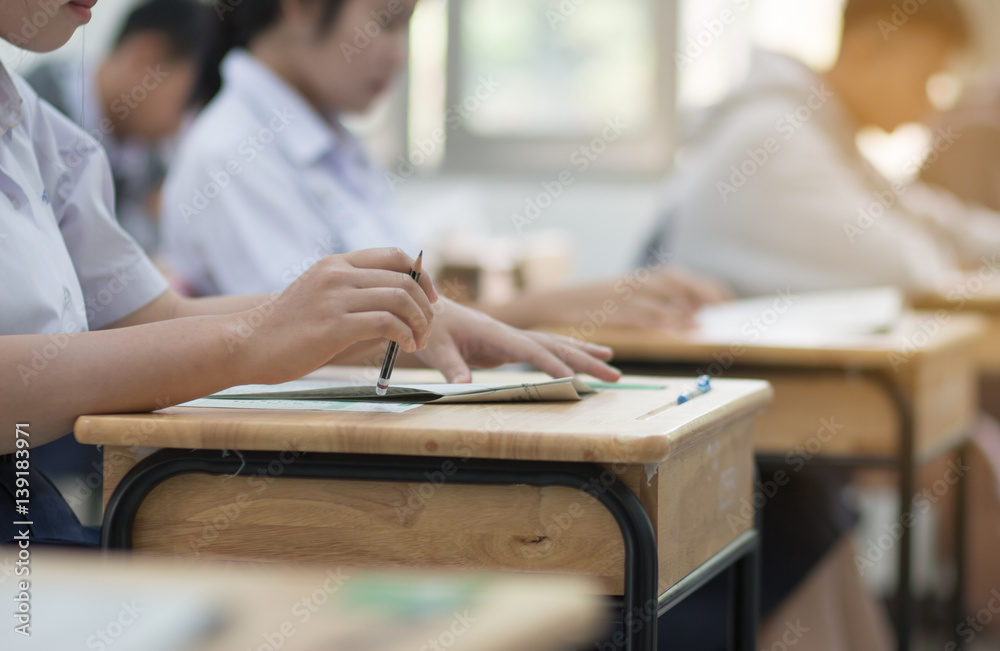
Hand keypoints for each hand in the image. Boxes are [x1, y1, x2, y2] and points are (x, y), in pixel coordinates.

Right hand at [237, 248, 437, 383]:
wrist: (245, 344)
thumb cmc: (285, 331)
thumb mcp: (321, 300)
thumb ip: (356, 300)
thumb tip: (401, 315)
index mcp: (335, 263)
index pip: (394, 254)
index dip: (421, 274)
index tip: (430, 298)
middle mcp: (337, 274)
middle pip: (404, 278)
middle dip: (426, 304)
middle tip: (429, 326)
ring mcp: (335, 297)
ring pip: (400, 298)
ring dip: (420, 322)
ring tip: (419, 340)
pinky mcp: (334, 324)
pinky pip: (387, 322)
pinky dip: (405, 334)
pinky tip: (406, 346)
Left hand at [415, 299, 621, 382]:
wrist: (428, 311)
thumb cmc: (433, 329)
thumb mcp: (437, 349)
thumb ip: (452, 367)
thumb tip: (464, 386)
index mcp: (495, 333)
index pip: (530, 351)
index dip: (552, 364)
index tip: (573, 379)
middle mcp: (510, 333)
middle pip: (555, 346)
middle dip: (585, 360)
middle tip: (613, 375)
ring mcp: (513, 337)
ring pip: (556, 343)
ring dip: (583, 353)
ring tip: (611, 361)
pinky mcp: (510, 345)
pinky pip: (545, 349)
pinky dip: (566, 353)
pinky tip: (580, 360)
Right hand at [552, 267, 731, 330]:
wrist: (553, 302)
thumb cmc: (591, 305)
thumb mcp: (621, 297)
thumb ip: (651, 302)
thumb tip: (687, 315)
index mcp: (638, 278)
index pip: (678, 276)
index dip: (704, 286)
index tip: (726, 300)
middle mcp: (633, 282)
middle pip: (674, 282)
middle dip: (700, 294)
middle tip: (722, 310)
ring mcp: (622, 296)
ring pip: (658, 299)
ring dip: (681, 311)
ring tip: (701, 324)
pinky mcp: (611, 312)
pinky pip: (639, 316)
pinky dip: (659, 322)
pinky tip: (674, 330)